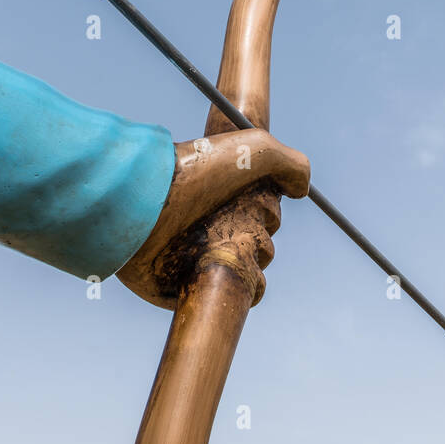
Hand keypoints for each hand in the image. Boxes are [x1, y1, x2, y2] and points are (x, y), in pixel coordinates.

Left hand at [116, 129, 308, 306]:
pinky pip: (230, 296)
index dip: (268, 210)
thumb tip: (302, 191)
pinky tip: (217, 264)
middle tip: (232, 219)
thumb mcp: (254, 148)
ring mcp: (200, 257)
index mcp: (224, 199)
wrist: (142, 204)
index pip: (267, 216)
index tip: (254, 198)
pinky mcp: (185, 286)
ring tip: (218, 241)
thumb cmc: (195, 173)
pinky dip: (236, 285)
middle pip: (264, 246)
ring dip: (248, 260)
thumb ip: (291, 163)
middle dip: (258, 236)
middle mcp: (214, 227)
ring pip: (252, 273)